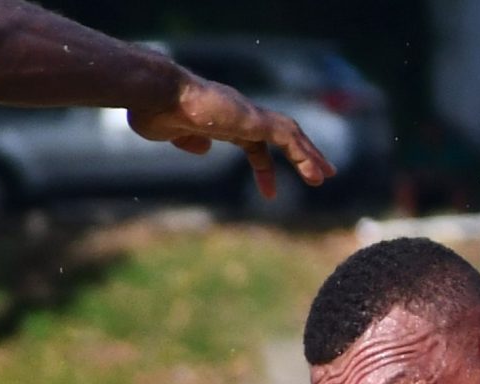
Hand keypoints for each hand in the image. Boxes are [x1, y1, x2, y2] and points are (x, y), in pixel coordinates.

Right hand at [128, 74, 334, 196]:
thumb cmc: (154, 110)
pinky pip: (286, 137)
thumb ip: (187, 141)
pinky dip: (303, 153)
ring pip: (289, 133)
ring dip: (309, 154)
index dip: (264, 167)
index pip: (253, 143)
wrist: (156, 94)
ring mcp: (247, 114)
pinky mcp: (252, 118)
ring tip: (326, 175)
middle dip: (301, 153)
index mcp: (223, 119)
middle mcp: (239, 114)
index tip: (269, 193)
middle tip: (319, 173)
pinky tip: (315, 171)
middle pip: (279, 134)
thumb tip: (203, 149)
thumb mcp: (169, 133)